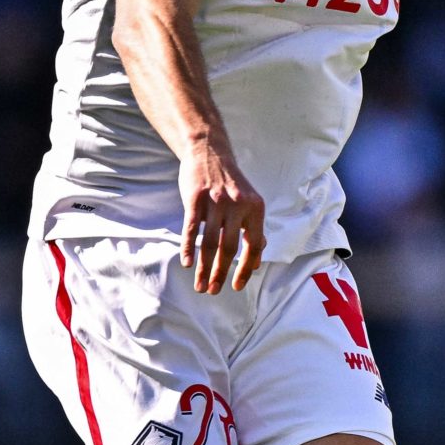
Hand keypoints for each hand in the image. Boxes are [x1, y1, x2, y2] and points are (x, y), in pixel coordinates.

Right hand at [178, 145, 264, 293]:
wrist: (209, 152)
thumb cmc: (230, 184)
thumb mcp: (250, 202)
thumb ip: (253, 229)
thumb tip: (257, 260)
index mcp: (255, 209)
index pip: (254, 245)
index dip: (246, 268)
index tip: (238, 286)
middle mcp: (238, 205)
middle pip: (230, 248)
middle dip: (221, 273)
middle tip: (214, 291)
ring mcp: (215, 202)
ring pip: (210, 242)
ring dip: (204, 268)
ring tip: (200, 285)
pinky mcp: (195, 199)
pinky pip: (192, 229)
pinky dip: (189, 248)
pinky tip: (188, 264)